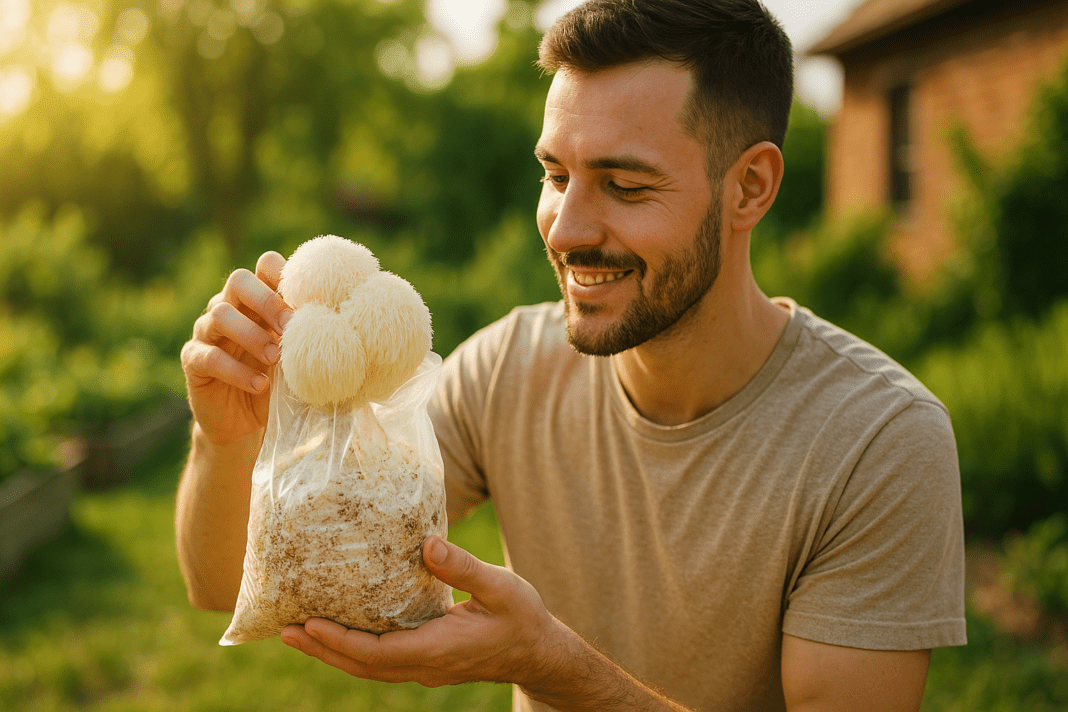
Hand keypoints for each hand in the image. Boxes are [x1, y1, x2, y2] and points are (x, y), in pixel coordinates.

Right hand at [180, 251, 292, 446]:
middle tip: (289, 327)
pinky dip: (237, 371)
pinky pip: (208, 356)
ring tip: (276, 358)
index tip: (306, 301)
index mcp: (257, 300)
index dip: (284, 274)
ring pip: (220, 314)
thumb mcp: (297, 356)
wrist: (246, 425)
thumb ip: (310, 336)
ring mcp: (206, 332)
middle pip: (239, 280)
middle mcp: (229, 307)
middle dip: (267, 301)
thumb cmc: (279, 383)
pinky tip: (260, 385)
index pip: (265, 265)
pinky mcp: (193, 360)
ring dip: (252, 335)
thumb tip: (349, 324)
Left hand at [281, 536, 565, 688]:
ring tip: (300, 631)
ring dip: (333, 651)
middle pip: (363, 665)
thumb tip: (426, 544)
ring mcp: (424, 668)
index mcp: (439, 648)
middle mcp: (425, 665)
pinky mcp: (426, 661)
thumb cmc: (523, 619)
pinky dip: (354, 649)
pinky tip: (340, 630)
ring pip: (368, 667)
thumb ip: (464, 568)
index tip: (309, 624)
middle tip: (285, 629)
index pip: (378, 653)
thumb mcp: (501, 588)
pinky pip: (380, 660)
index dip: (341, 641)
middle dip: (322, 648)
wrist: (539, 652)